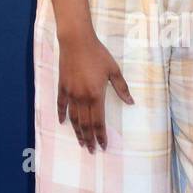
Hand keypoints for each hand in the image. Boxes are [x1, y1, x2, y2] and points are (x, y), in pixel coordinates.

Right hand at [57, 31, 133, 152]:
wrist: (76, 41)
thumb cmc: (98, 54)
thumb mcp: (114, 70)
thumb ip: (122, 88)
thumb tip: (131, 102)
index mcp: (96, 95)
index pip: (99, 122)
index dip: (101, 136)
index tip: (103, 146)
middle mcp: (82, 98)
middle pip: (86, 124)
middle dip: (89, 139)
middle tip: (91, 150)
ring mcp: (70, 93)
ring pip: (74, 118)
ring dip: (77, 132)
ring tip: (80, 142)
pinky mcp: (62, 87)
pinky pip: (61, 105)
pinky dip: (62, 115)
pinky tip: (63, 123)